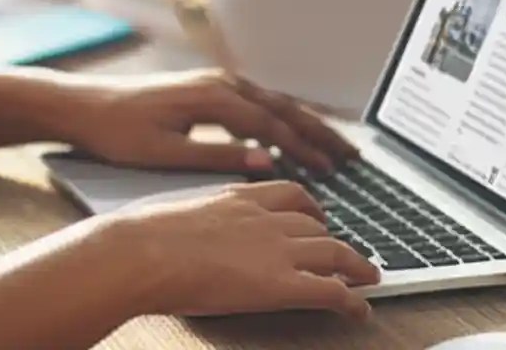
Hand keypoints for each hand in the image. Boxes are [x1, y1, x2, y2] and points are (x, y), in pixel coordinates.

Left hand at [71, 70, 357, 173]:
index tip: (332, 170)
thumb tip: (265, 162)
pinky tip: (287, 137)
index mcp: (213, 97)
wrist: (81, 105)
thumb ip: (216, 157)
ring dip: (304, 124)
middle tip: (352, 155)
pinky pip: (255, 103)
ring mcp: (214, 83)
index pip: (272, 125)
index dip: (304, 149)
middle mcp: (219, 83)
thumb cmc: (116, 132)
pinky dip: (280, 119)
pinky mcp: (206, 90)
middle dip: (319, 132)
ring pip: (272, 103)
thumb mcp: (164, 153)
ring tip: (333, 146)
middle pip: (282, 108)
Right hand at [108, 181, 379, 318]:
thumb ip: (185, 220)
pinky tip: (359, 311)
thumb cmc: (137, 238)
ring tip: (367, 278)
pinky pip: (330, 290)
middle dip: (336, 237)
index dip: (310, 207)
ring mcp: (276, 249)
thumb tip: (163, 230)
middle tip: (347, 252)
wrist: (138, 252)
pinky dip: (352, 301)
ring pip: (333, 252)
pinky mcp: (281, 284)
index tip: (317, 216)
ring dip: (356, 266)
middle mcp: (264, 218)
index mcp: (237, 197)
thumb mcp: (168, 214)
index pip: (288, 193)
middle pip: (316, 223)